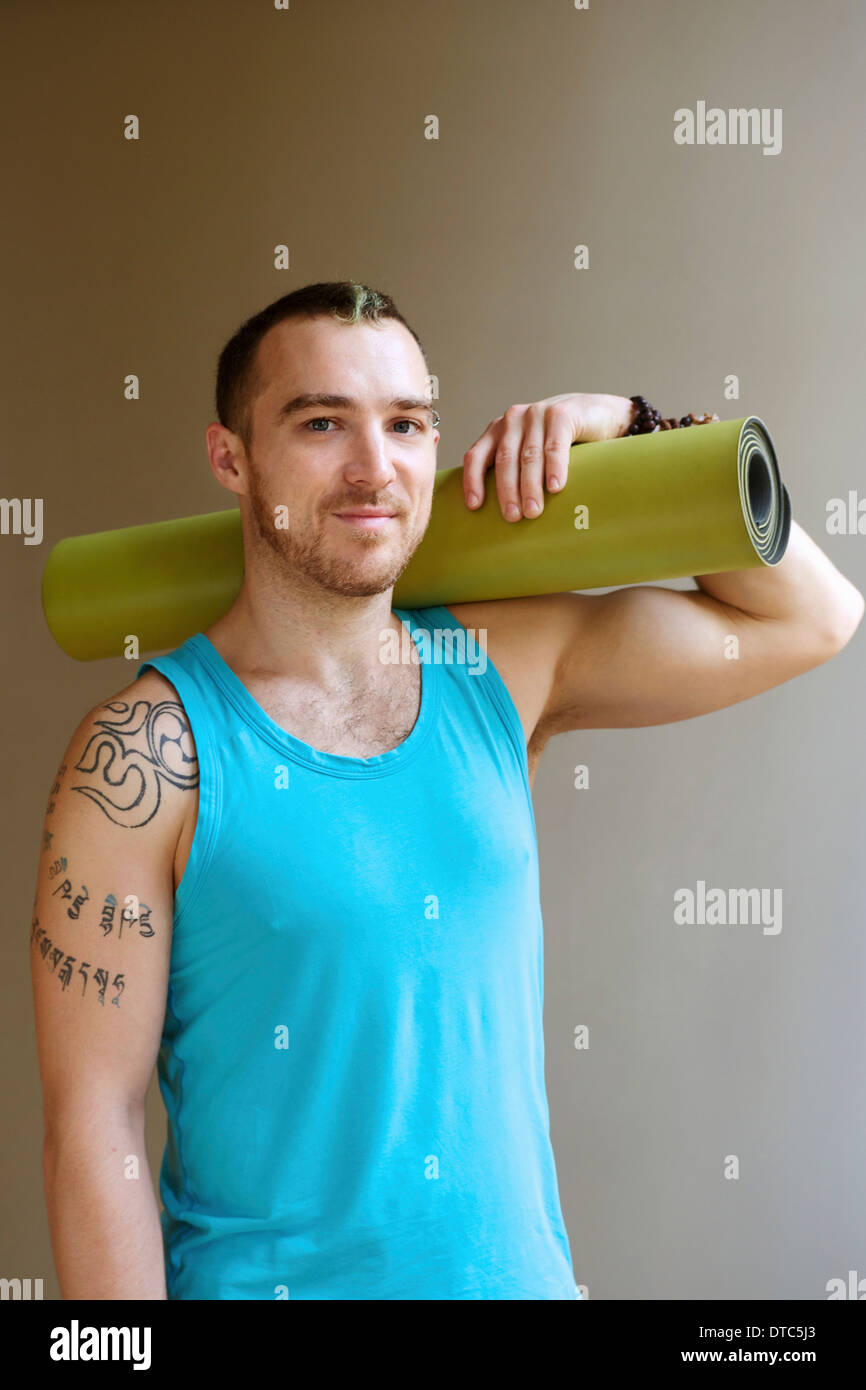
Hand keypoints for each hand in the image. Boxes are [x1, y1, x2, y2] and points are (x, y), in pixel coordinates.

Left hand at [462, 392, 633, 520]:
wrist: (601, 415)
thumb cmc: (562, 442)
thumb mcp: (532, 451)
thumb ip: (515, 469)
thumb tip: (503, 516)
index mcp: (499, 430)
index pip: (477, 456)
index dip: (472, 481)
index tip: (475, 507)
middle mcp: (513, 419)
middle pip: (505, 460)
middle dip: (507, 491)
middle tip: (513, 517)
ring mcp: (537, 413)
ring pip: (529, 456)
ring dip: (530, 486)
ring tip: (533, 511)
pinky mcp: (561, 414)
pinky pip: (555, 446)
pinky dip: (554, 467)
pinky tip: (555, 487)